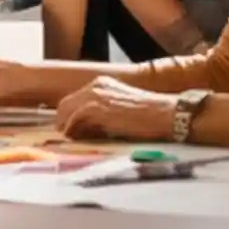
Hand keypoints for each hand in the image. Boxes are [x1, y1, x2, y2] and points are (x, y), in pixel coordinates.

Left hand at [54, 76, 176, 141]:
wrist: (165, 114)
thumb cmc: (149, 117)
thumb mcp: (120, 110)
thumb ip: (102, 115)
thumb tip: (84, 130)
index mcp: (101, 84)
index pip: (73, 100)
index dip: (69, 118)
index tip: (70, 133)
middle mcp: (95, 85)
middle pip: (64, 105)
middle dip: (63, 124)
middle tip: (67, 141)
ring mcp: (94, 95)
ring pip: (65, 113)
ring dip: (67, 130)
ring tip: (74, 143)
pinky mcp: (96, 107)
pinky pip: (73, 122)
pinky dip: (74, 134)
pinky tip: (81, 142)